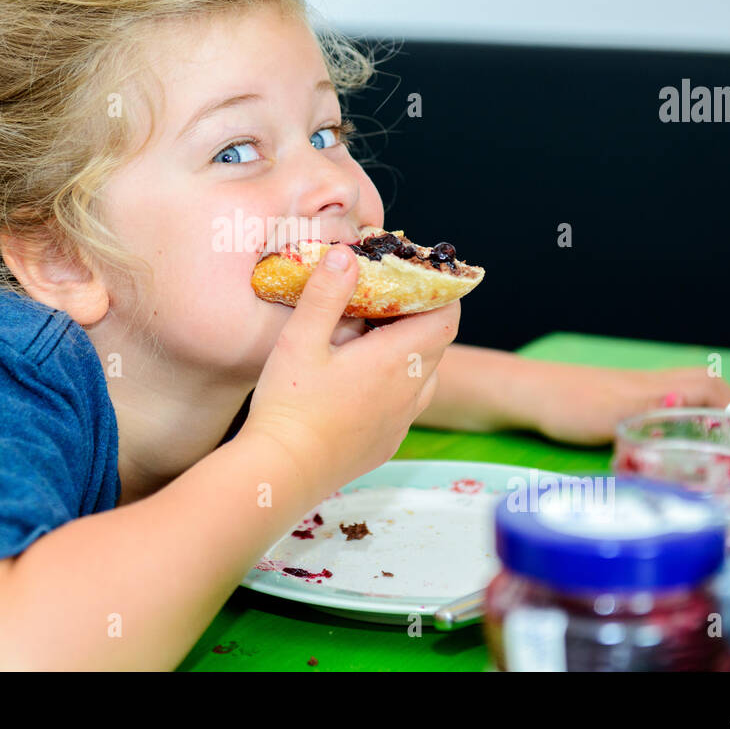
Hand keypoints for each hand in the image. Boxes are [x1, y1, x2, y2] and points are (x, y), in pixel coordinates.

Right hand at [246, 245, 460, 496]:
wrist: (283, 472)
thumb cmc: (290, 406)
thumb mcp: (300, 340)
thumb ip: (326, 294)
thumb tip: (347, 256)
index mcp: (396, 360)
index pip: (447, 317)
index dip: (439, 293)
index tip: (413, 278)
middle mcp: (410, 391)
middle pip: (436, 342)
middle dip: (417, 317)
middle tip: (380, 300)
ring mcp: (401, 421)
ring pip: (424, 375)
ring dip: (407, 352)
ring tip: (366, 342)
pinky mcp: (387, 442)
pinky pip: (406, 404)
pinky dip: (395, 384)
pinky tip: (355, 382)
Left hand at [524, 362, 729, 445]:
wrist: (527, 396)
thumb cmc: (570, 403)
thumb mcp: (621, 413)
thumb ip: (660, 411)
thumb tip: (703, 411)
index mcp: (661, 385)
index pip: (716, 390)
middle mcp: (653, 385)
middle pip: (704, 390)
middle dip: (726, 414)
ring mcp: (635, 393)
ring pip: (682, 398)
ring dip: (700, 418)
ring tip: (710, 451)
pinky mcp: (618, 405)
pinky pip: (660, 409)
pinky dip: (674, 423)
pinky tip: (668, 446)